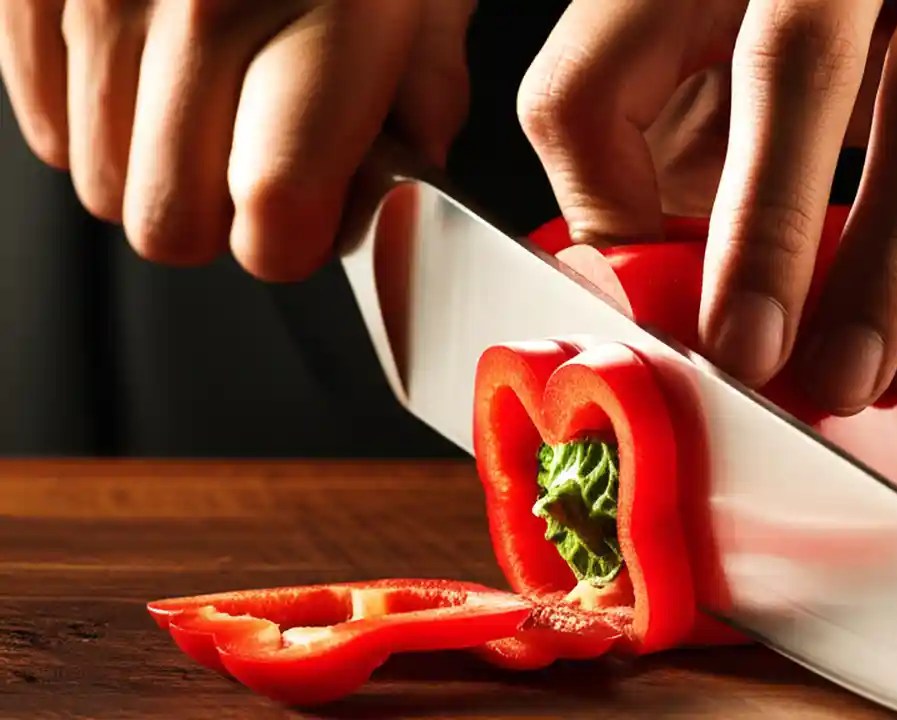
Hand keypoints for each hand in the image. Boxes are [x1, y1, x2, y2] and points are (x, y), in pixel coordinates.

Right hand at [0, 0, 473, 280]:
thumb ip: (424, 94)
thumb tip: (390, 186)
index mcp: (318, 12)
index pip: (272, 217)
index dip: (293, 241)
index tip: (311, 218)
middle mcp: (195, 2)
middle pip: (171, 223)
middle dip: (227, 218)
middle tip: (263, 164)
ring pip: (102, 184)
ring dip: (163, 171)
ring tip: (213, 102)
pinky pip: (43, 124)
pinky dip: (101, 123)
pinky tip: (157, 76)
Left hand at [517, 0, 896, 412]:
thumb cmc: (833, 15)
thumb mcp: (709, 54)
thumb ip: (649, 149)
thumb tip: (631, 289)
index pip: (618, 52)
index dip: (611, 183)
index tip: (642, 300)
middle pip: (796, 59)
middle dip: (768, 230)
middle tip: (752, 356)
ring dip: (885, 274)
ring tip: (848, 379)